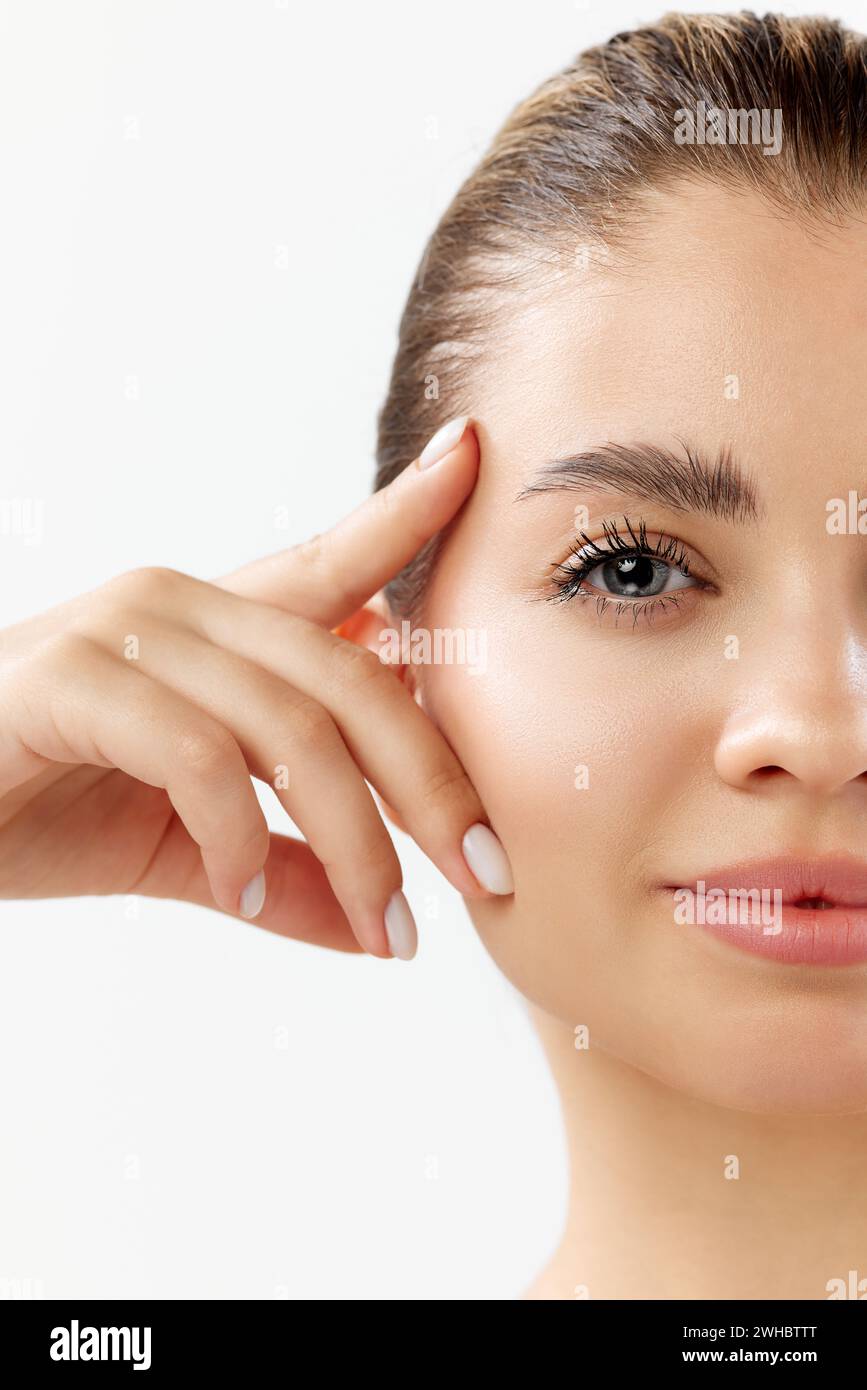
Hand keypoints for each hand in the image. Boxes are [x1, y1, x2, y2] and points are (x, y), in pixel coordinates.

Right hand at [0, 417, 511, 959]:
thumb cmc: (37, 806)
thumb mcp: (185, 850)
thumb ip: (279, 875)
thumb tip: (380, 934)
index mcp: (214, 624)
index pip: (332, 560)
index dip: (406, 512)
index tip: (476, 460)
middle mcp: (180, 603)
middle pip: (353, 672)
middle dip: (436, 782)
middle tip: (486, 876)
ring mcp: (124, 631)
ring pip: (293, 721)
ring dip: (354, 838)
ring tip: (383, 926)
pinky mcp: (69, 678)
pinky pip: (198, 752)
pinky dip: (239, 834)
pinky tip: (239, 889)